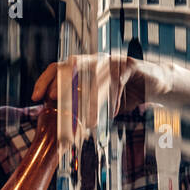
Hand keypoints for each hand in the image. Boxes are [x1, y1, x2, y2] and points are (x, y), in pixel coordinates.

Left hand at [31, 53, 184, 123]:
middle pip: (70, 65)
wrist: (154, 85)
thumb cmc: (125, 95)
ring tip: (86, 118)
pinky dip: (113, 98)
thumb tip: (62, 129)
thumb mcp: (100, 105)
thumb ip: (83, 110)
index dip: (44, 81)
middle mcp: (95, 60)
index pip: (58, 69)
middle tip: (52, 99)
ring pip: (93, 76)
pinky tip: (113, 111)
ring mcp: (111, 61)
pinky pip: (116, 82)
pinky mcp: (128, 65)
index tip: (35, 97)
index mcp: (84, 68)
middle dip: (59, 82)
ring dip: (88, 98)